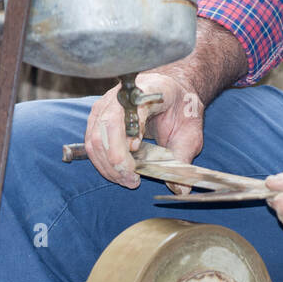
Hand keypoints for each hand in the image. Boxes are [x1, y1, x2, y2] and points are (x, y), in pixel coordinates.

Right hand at [84, 71, 204, 188]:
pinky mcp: (98, 117)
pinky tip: (118, 171)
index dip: (128, 139)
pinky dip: (103, 162)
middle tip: (132, 181)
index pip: (128, 115)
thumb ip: (184, 157)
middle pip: (105, 131)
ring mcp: (105, 106)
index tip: (138, 157)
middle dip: (116, 163)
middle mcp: (119, 97)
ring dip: (107, 166)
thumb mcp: (190, 133)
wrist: (173, 92)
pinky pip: (92, 143)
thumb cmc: (181, 108)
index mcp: (146, 94)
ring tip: (126, 179)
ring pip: (95, 140)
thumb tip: (179, 189)